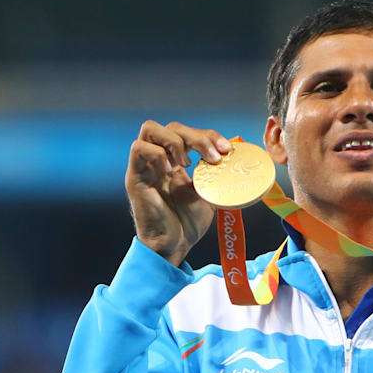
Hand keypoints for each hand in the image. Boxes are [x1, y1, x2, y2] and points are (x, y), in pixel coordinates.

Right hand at [125, 120, 231, 265]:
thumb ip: (216, 176)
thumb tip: (237, 161)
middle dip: (197, 136)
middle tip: (213, 156)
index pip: (188, 132)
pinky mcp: (134, 177)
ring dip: (175, 141)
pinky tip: (171, 171)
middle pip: (171, 126)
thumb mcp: (209, 194)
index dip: (208, 135)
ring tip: (188, 163)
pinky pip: (139, 148)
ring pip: (150, 129)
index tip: (227, 149)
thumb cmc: (188, 224)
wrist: (174, 246)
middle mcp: (158, 160)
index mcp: (174, 162)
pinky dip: (158, 154)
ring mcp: (145, 166)